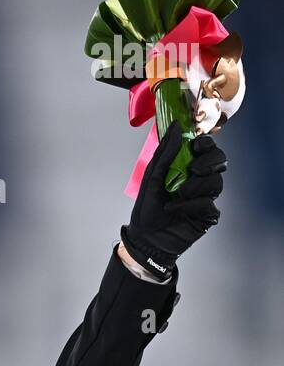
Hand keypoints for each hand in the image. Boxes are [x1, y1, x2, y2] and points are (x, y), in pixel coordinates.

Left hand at [121, 120, 226, 278]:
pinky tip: (174, 209)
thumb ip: (165, 151)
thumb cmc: (146, 209)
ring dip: (196, 185)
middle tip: (193, 169)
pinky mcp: (207, 216)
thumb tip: (176, 125)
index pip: (207, 148)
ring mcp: (205, 198)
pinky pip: (209, 204)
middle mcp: (199, 180)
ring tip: (178, 194)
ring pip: (217, 181)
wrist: (145, 239)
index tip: (196, 146)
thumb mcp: (152, 176)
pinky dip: (190, 205)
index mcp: (188, 167)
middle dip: (209, 160)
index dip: (206, 144)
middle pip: (220, 160)